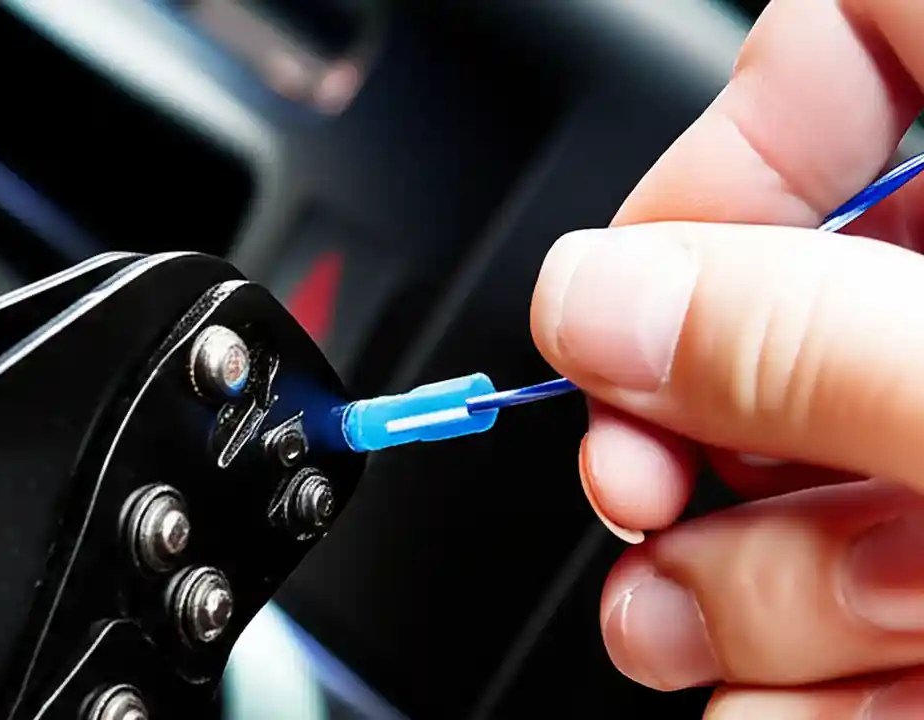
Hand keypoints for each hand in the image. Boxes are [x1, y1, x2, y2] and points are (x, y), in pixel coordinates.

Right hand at [530, 0, 923, 714]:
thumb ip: (799, 344)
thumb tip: (595, 305)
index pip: (854, 31)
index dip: (734, 136)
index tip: (662, 270)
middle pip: (788, 282)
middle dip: (685, 417)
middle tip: (645, 493)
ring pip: (804, 462)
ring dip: (740, 577)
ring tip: (725, 638)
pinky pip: (861, 591)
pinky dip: (818, 665)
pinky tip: (823, 706)